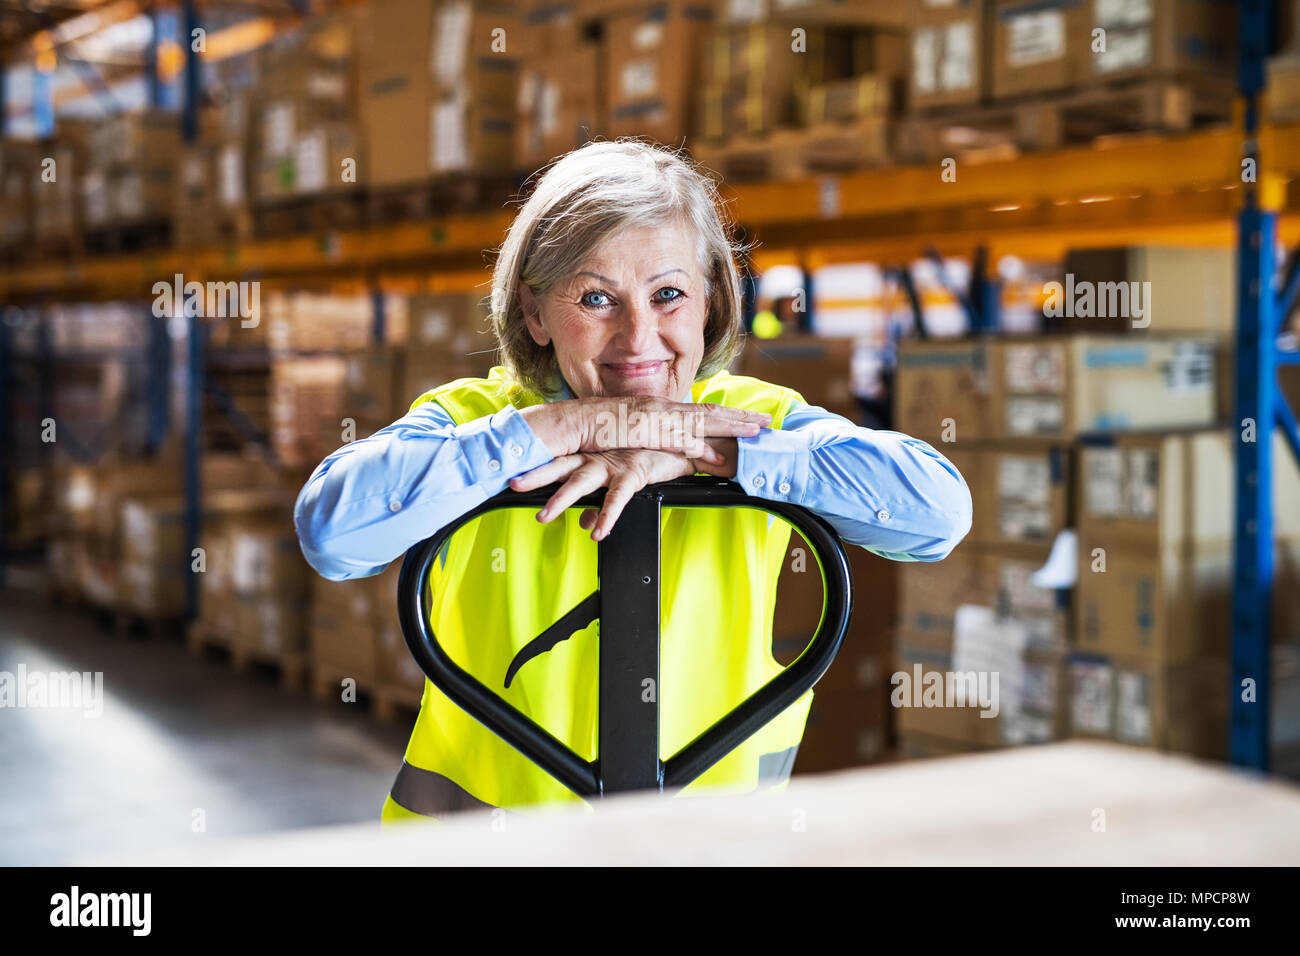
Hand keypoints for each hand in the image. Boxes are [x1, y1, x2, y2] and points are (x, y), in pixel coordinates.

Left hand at [509, 447, 704, 540]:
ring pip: (581, 481)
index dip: (533, 467)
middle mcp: (595, 457)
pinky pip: (617, 498)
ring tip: (543, 516)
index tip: (508, 474)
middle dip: (535, 475)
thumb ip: (599, 507)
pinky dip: (606, 516)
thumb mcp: (619, 484)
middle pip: (559, 466)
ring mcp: (613, 462)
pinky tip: (597, 532)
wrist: (683, 447)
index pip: (555, 462)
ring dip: (560, 499)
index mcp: (588, 457)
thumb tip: (586, 525)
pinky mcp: (633, 471)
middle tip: (513, 484)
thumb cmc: (649, 459)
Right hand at [520, 396, 769, 461]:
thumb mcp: (632, 433)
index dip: (729, 416)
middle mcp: (660, 410)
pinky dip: (693, 445)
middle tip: (767, 422)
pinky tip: (711, 453)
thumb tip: (674, 449)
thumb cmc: (596, 431)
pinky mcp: (639, 431)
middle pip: (708, 413)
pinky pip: (671, 438)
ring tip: (752, 432)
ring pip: (698, 421)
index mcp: (660, 410)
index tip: (752, 421)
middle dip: (739, 418)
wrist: (566, 423)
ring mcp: (651, 419)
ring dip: (726, 426)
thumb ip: (653, 439)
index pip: (702, 412)